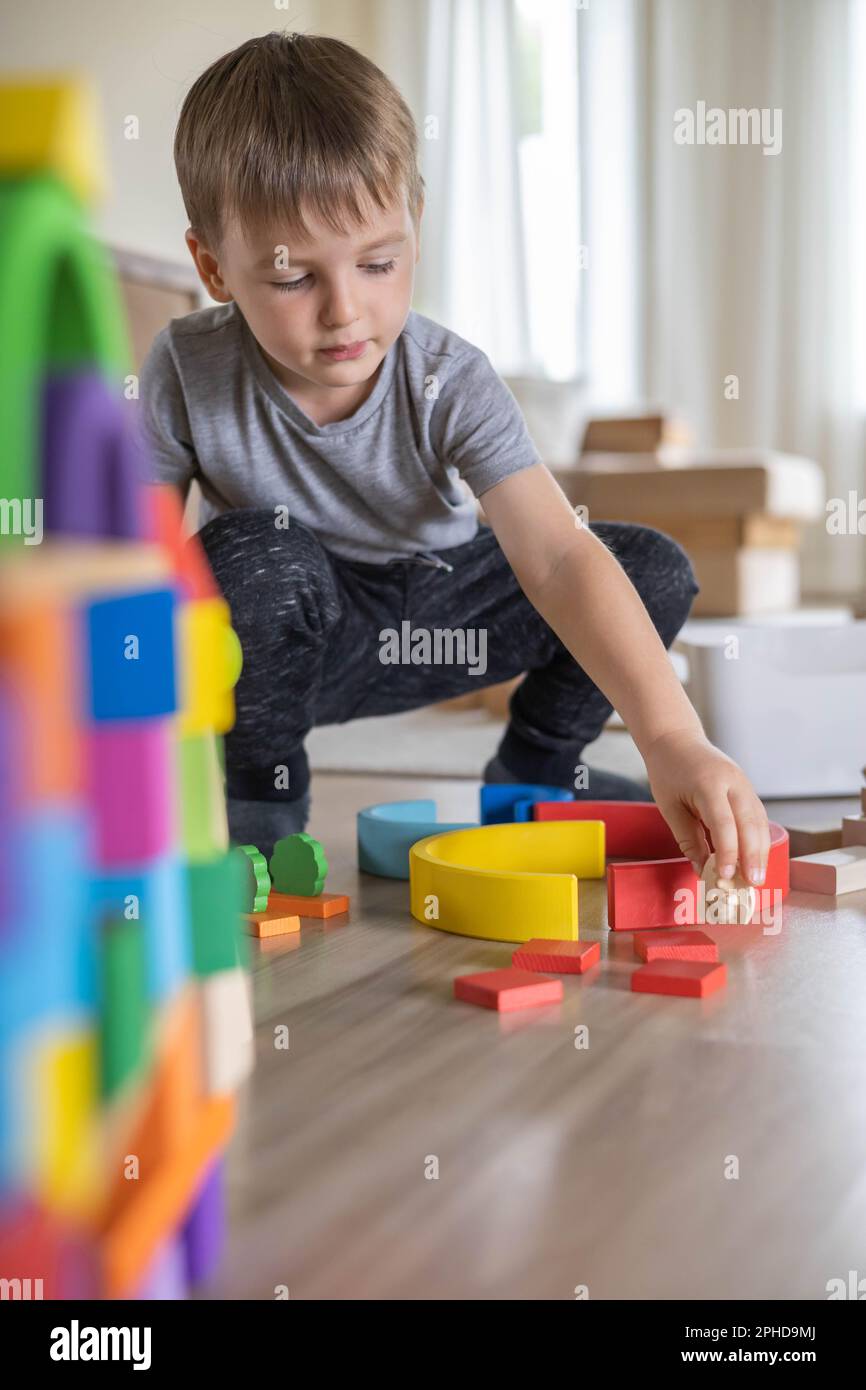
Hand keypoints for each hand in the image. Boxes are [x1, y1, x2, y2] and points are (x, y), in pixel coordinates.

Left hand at [642, 728, 769, 885]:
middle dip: (753, 856)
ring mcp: (744, 784)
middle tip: (753, 884)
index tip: (725, 877)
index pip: (723, 824)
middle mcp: (733, 782)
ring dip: (761, 851)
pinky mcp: (748, 789)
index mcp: (709, 784)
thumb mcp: (669, 806)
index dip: (727, 852)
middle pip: (749, 823)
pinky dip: (759, 838)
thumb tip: (702, 870)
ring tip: (757, 878)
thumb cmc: (668, 773)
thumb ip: (687, 838)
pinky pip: (758, 816)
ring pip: (759, 821)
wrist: (678, 739)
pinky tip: (757, 858)